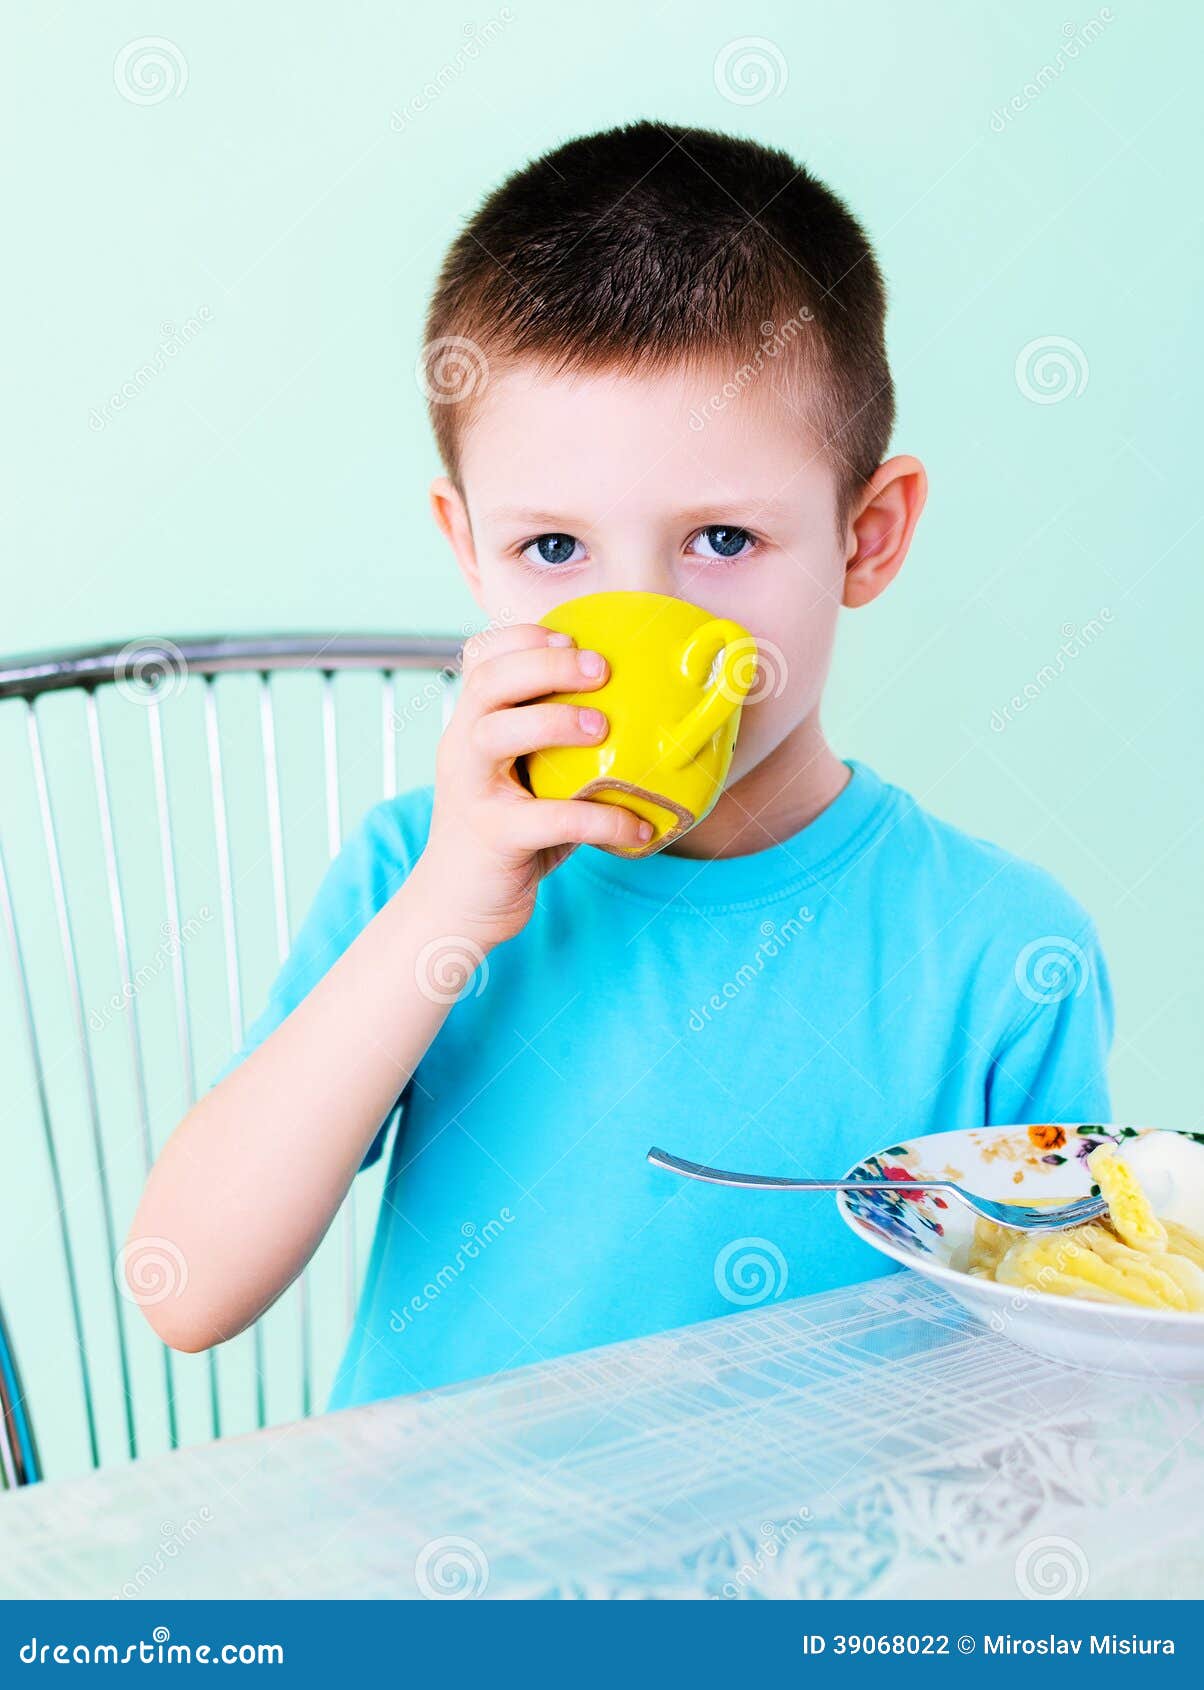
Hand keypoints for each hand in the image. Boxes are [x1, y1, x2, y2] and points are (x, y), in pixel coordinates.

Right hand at [416, 622, 651, 949]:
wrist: (455, 908)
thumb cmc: (506, 837)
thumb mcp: (524, 780)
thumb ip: (558, 747)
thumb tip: (644, 717)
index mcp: (471, 726)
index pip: (480, 658)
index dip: (523, 636)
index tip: (573, 637)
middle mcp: (461, 748)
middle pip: (488, 681)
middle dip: (545, 663)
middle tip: (601, 668)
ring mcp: (471, 791)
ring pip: (497, 733)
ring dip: (555, 721)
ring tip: (605, 728)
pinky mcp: (492, 836)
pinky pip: (547, 818)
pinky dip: (600, 819)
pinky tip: (638, 826)